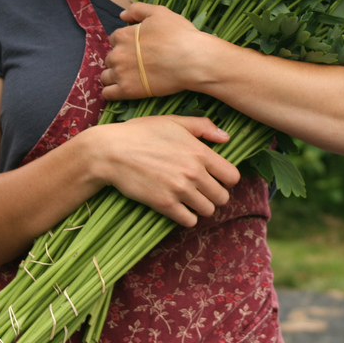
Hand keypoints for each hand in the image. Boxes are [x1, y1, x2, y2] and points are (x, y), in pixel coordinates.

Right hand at [93, 115, 240, 226]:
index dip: (226, 179)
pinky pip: (189, 221)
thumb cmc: (141, 133)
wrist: (110, 151)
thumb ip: (203, 127)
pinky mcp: (164, 204)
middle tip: (202, 190)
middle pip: (222, 197)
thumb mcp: (173, 121)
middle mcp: (194, 172)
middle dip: (214, 195)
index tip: (216, 178)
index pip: (232, 177)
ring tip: (190, 199)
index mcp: (200, 152)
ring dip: (201, 207)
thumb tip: (226, 137)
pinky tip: (178, 207)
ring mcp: (180, 190)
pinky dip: (186, 217)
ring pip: (208, 210)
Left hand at [100, 2, 213, 99]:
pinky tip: (121, 90)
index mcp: (123, 36)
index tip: (135, 47)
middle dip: (119, 59)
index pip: (114, 39)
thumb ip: (137, 10)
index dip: (124, 42)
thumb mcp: (159, 13)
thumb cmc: (178, 35)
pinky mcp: (127, 91)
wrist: (192, 61)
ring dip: (113, 75)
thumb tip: (122, 15)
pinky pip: (108, 94)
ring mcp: (121, 74)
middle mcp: (117, 54)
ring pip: (106, 76)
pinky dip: (111, 92)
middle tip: (135, 63)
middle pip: (110, 58)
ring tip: (127, 77)